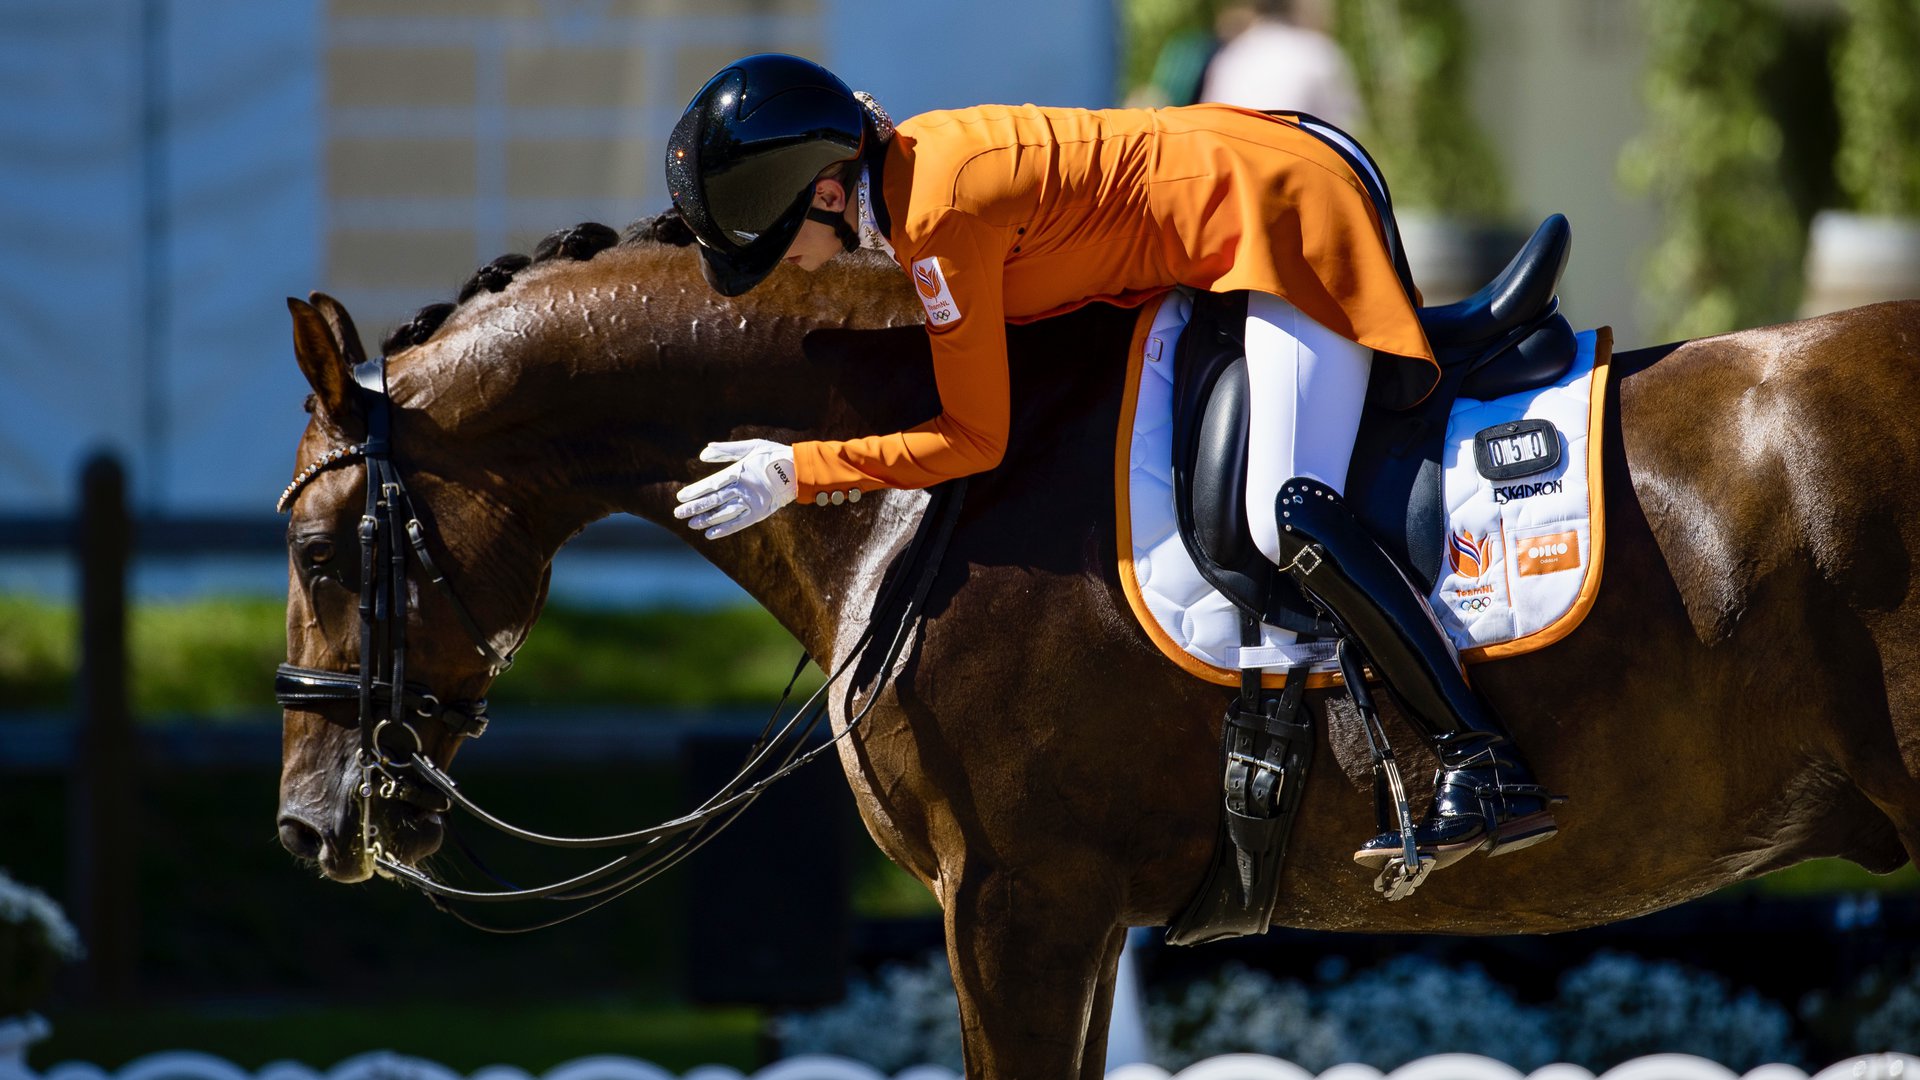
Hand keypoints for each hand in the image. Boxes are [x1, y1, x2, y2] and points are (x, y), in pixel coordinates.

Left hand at [673, 439, 797, 538]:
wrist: (799, 470)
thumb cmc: (774, 455)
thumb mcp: (751, 447)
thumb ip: (726, 450)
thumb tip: (703, 454)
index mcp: (738, 472)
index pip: (710, 485)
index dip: (694, 492)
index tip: (680, 497)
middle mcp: (742, 489)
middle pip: (713, 501)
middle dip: (694, 508)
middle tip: (678, 514)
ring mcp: (751, 503)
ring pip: (723, 514)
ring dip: (706, 520)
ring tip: (691, 525)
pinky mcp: (760, 513)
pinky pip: (738, 523)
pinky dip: (724, 529)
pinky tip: (710, 534)